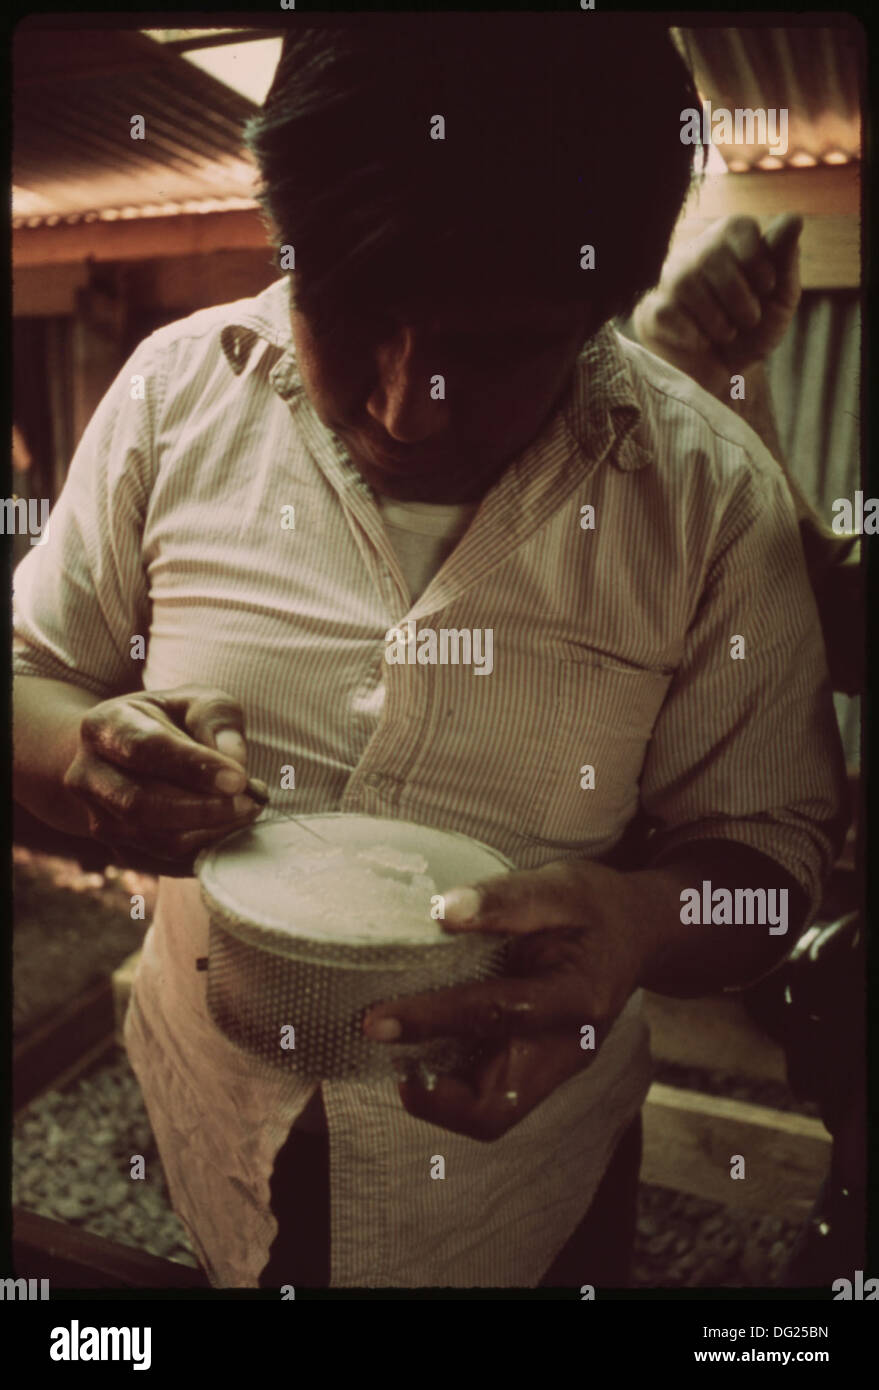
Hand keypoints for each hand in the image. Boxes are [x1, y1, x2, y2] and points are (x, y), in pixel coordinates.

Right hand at [63, 685, 266, 872]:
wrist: (129, 754)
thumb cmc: (171, 722)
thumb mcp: (197, 701)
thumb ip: (216, 720)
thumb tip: (234, 760)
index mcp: (104, 726)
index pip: (145, 748)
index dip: (193, 767)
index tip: (239, 779)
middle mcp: (87, 775)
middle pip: (141, 803)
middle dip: (204, 808)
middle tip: (250, 801)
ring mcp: (98, 817)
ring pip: (152, 839)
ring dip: (209, 832)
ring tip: (247, 811)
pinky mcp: (119, 849)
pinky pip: (164, 862)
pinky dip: (204, 850)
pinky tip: (231, 829)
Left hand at [362, 860, 645, 1140]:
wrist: (638, 933)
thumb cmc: (596, 907)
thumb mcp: (559, 888)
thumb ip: (505, 900)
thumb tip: (443, 911)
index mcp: (576, 999)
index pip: (496, 1017)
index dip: (432, 1019)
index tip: (377, 1021)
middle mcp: (569, 1049)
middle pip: (496, 1109)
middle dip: (434, 1099)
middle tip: (388, 1058)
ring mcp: (557, 1067)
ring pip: (491, 1114)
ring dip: (440, 1096)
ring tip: (401, 1053)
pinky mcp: (543, 1069)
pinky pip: (493, 1095)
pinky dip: (454, 1082)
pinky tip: (427, 1046)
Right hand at [633, 213, 802, 398]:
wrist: (725, 378)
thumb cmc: (753, 332)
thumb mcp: (780, 300)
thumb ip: (785, 261)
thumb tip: (793, 218)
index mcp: (727, 242)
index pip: (737, 227)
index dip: (757, 259)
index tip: (766, 287)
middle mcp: (694, 253)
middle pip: (710, 254)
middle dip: (739, 295)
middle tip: (749, 319)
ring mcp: (668, 282)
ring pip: (686, 283)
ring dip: (717, 319)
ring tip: (726, 334)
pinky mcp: (651, 312)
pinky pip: (668, 313)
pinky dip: (694, 335)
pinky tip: (702, 343)